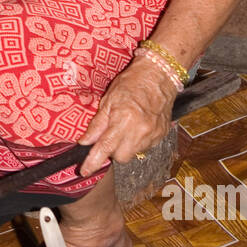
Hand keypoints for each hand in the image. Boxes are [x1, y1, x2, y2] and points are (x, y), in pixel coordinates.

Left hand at [78, 58, 177, 176]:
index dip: (93, 162)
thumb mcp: (108, 100)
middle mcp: (140, 131)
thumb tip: (85, 142)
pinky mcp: (162, 135)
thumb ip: (97, 124)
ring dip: (126, 146)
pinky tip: (138, 126)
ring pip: (133, 153)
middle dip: (113, 151)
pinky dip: (138, 141)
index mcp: (124, 120)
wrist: (159, 75)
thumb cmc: (132, 83)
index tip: (85, 171)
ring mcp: (153, 134)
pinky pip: (145, 147)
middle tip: (111, 134)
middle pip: (121, 158)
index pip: (105, 148)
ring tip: (127, 126)